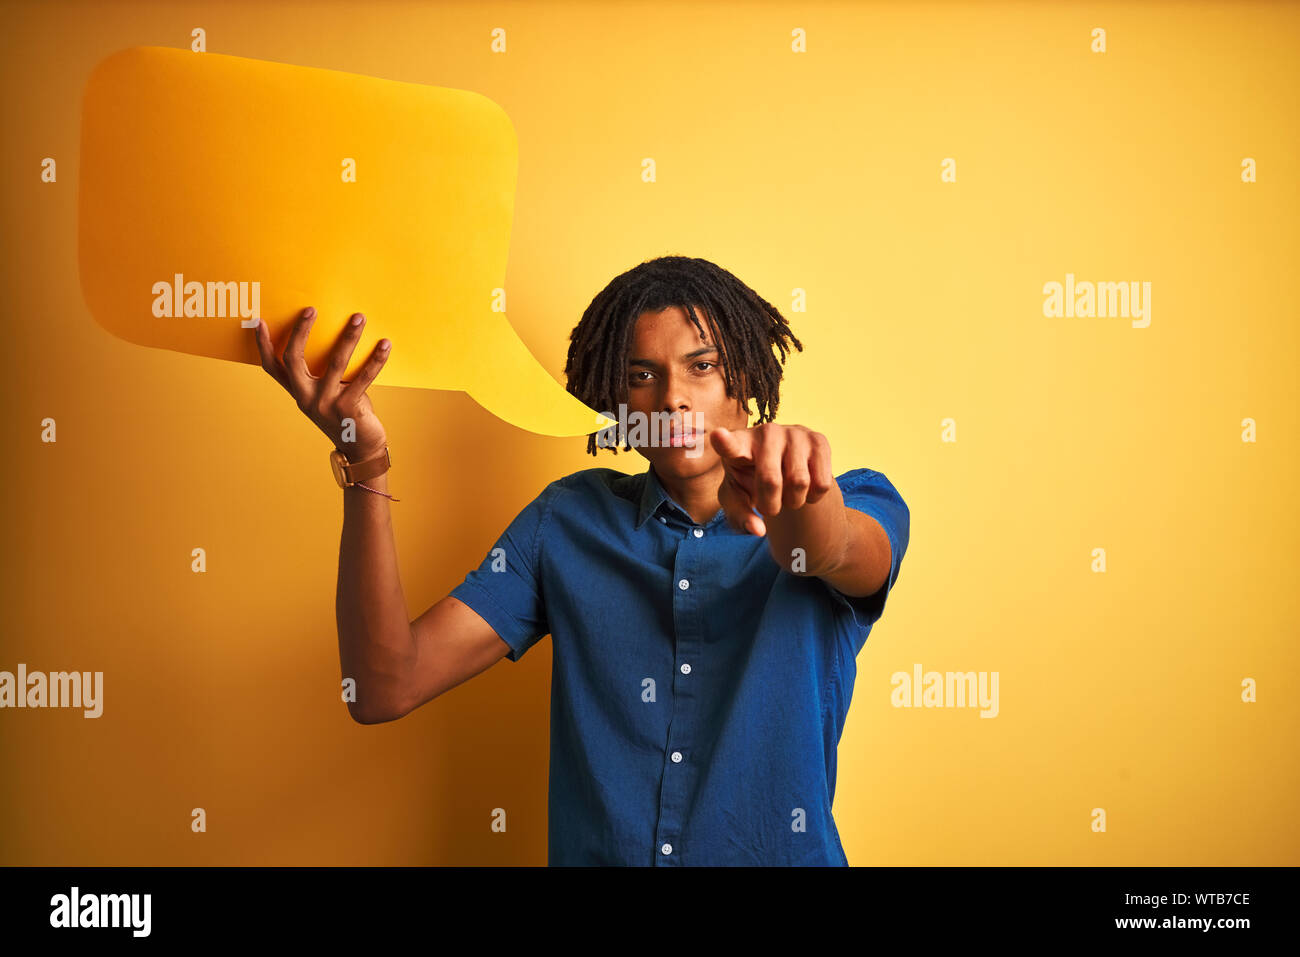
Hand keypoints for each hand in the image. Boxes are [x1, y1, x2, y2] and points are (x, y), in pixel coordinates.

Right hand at [254, 306, 391, 460]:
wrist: (361, 449)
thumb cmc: (346, 413)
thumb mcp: (328, 394)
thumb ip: (324, 374)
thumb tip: (338, 335)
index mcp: (298, 392)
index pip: (272, 367)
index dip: (263, 345)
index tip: (258, 321)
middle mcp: (306, 398)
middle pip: (293, 359)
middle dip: (300, 331)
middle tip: (311, 309)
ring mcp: (325, 404)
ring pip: (335, 363)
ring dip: (348, 337)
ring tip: (359, 317)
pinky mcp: (348, 409)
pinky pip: (363, 378)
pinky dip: (375, 359)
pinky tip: (385, 344)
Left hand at [709, 424, 833, 535]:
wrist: (782, 465)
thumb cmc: (750, 482)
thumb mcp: (738, 500)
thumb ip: (741, 516)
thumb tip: (758, 530)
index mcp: (738, 445)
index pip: (730, 444)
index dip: (725, 441)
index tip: (718, 436)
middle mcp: (766, 433)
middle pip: (771, 480)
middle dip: (771, 505)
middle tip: (768, 508)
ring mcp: (794, 433)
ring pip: (800, 482)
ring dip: (793, 501)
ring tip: (786, 494)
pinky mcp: (819, 440)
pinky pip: (822, 483)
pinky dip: (813, 497)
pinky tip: (805, 487)